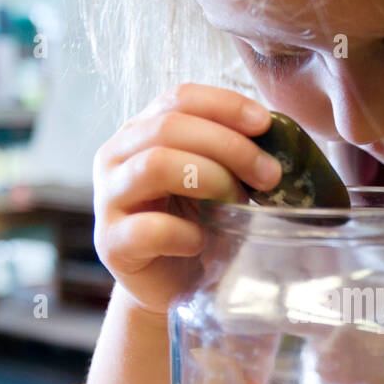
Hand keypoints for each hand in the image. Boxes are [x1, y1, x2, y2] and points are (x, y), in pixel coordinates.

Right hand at [91, 84, 283, 315]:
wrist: (171, 284)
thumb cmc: (197, 225)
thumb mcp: (216, 179)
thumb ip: (232, 153)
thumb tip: (275, 134)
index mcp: (141, 132)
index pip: (179, 98)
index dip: (224, 105)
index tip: (264, 124)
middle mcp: (116, 157)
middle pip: (168, 128)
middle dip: (229, 146)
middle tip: (269, 174)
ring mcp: (108, 200)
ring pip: (155, 165)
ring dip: (210, 180)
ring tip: (237, 204)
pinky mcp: (111, 244)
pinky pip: (149, 228)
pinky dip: (185, 233)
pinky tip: (202, 242)